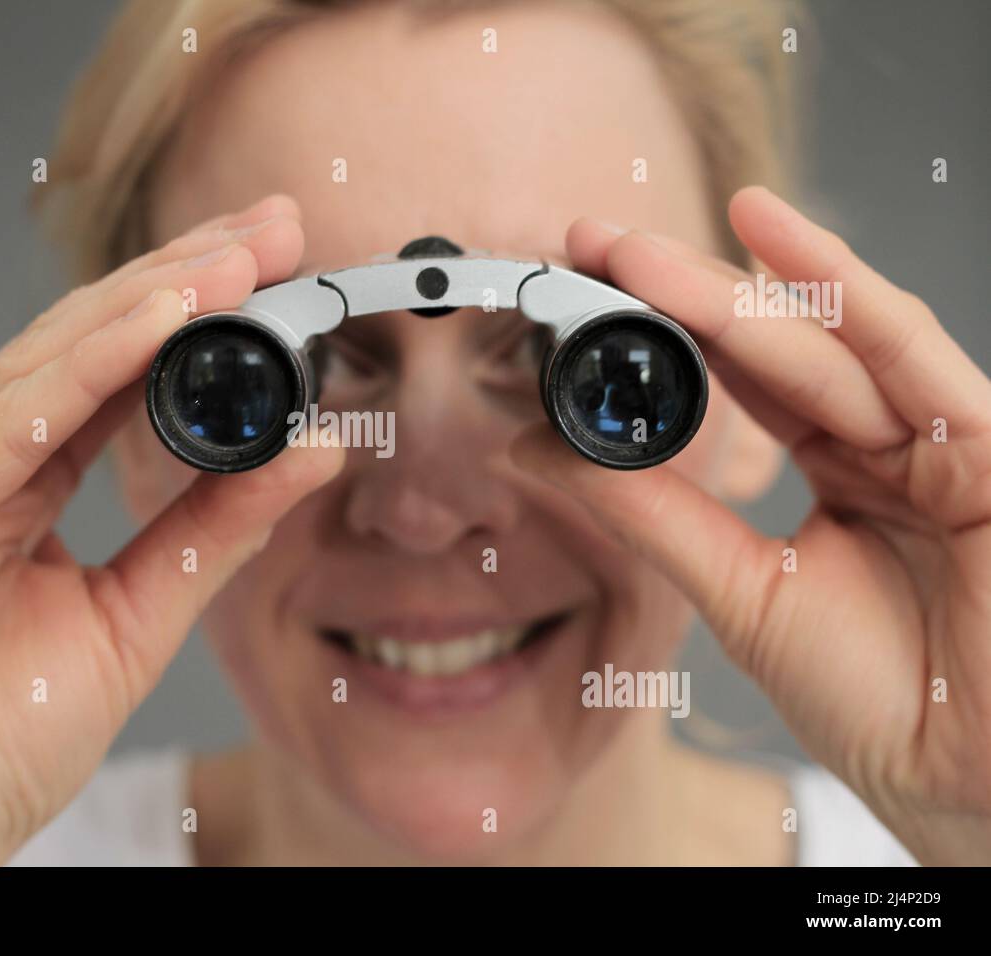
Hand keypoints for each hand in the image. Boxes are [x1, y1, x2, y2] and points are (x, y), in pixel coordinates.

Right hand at [0, 194, 342, 865]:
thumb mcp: (139, 616)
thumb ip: (215, 529)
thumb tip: (304, 449)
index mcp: (10, 481)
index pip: (111, 371)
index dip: (192, 312)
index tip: (275, 270)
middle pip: (83, 346)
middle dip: (182, 279)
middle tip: (270, 225)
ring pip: (45, 366)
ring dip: (146, 303)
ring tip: (235, 257)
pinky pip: (3, 427)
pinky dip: (84, 371)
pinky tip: (156, 322)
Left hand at [512, 186, 990, 863]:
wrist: (965, 778)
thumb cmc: (880, 697)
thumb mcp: (740, 586)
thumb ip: (648, 511)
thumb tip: (538, 446)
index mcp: (842, 469)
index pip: (744, 378)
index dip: (665, 331)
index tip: (583, 294)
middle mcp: (891, 439)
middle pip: (776, 345)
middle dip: (679, 292)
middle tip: (592, 246)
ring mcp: (942, 435)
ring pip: (826, 338)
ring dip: (729, 286)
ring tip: (636, 249)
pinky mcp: (990, 445)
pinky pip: (910, 353)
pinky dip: (842, 290)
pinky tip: (772, 238)